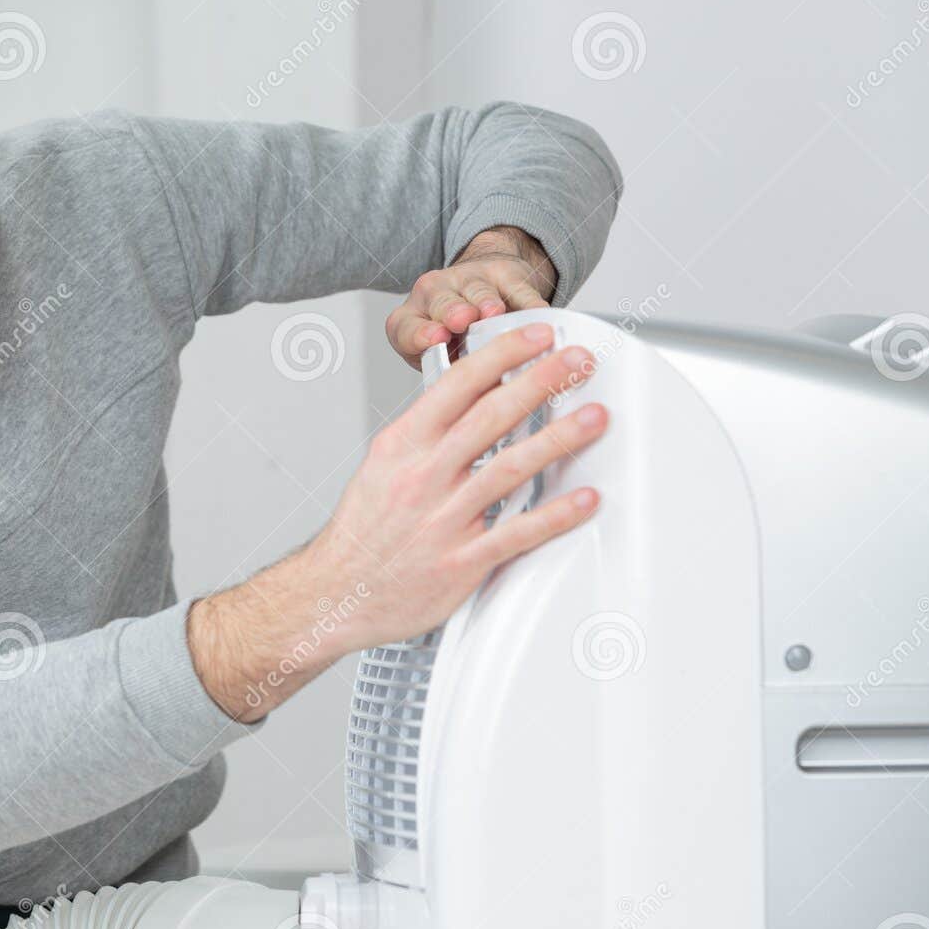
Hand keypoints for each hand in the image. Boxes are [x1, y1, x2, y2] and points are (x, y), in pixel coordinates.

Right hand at [187, 322, 604, 720]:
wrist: (334, 593)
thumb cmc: (362, 533)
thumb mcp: (382, 465)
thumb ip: (426, 431)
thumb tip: (469, 395)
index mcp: (401, 447)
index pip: (456, 385)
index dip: (502, 354)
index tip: (536, 335)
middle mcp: (422, 477)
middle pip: (490, 417)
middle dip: (541, 382)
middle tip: (578, 362)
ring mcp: (442, 520)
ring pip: (509, 469)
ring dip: (558, 439)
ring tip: (594, 417)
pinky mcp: (459, 563)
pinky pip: (515, 534)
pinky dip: (553, 515)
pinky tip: (582, 498)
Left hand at [386, 225, 558, 367]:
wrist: (477, 294)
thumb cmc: (454, 339)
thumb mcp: (439, 362)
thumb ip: (446, 377)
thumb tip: (467, 404)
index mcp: (411, 321)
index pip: (407, 328)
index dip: (420, 334)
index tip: (435, 340)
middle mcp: (434, 294)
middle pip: (441, 302)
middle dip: (451, 311)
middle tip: (460, 320)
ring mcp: (469, 280)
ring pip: (477, 290)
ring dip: (485, 301)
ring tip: (493, 313)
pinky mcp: (503, 274)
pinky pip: (518, 289)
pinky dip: (528, 303)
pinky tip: (536, 314)